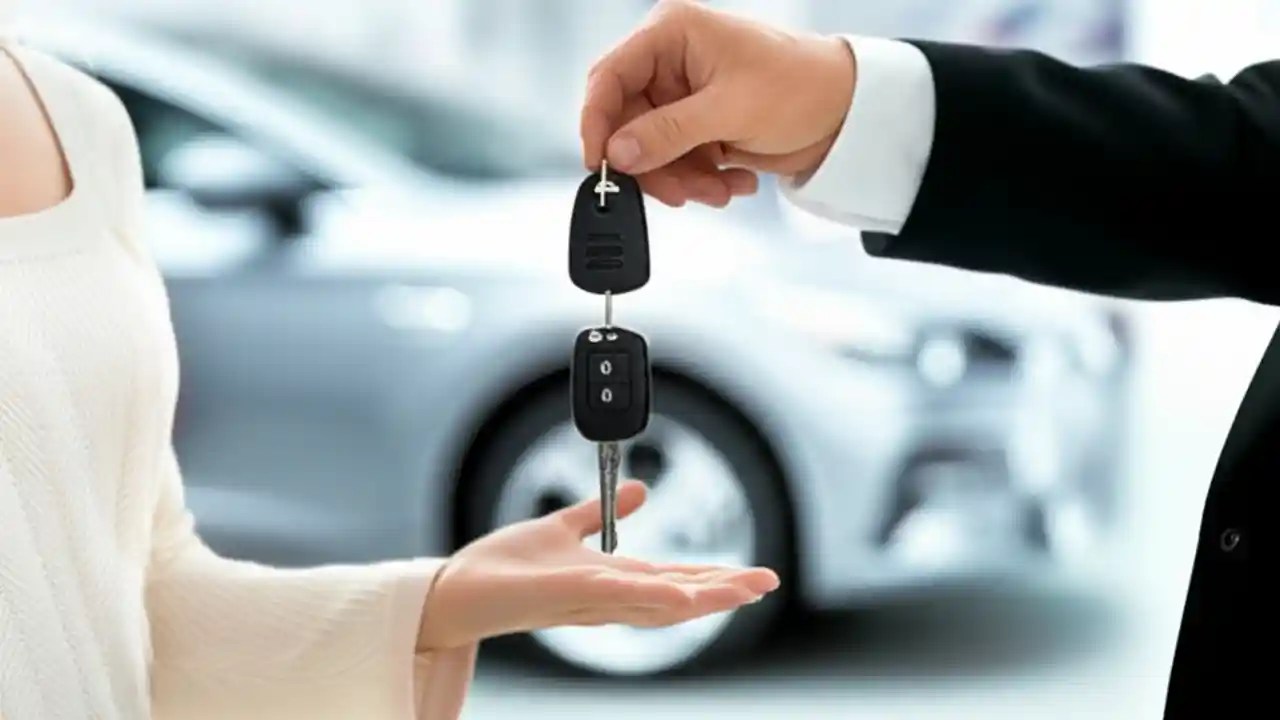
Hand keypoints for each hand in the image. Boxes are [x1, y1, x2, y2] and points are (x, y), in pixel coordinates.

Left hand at [417, 480, 779, 649]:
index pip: (674, 579)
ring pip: (660, 601)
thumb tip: (639, 491)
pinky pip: (620, 595)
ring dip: (704, 597)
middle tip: (768, 583)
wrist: (459, 588)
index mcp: (612, 580)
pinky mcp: (570, 595)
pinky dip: (656, 595)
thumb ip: (601, 513)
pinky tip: (685, 594)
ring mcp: (591, 600)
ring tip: (745, 590)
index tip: (753, 575)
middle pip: (679, 596)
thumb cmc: (504, 569)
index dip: (713, 577)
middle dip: (724, 590)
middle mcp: (608, 597)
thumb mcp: (562, 529)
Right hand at [580, 0, 855, 207]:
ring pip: (651, 150)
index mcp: (672, 33)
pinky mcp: (699, 126)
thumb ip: (668, 133)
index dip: (597, 123)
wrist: (849, 113)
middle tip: (678, 192)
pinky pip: (676, 160)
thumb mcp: (731, 110)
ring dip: (681, 179)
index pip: (609, 76)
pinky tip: (732, 181)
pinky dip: (699, 179)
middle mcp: (671, 61)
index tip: (601, 165)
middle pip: (628, 123)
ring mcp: (684, 96)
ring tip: (718, 190)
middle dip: (653, 164)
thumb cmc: (802, 85)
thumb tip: (619, 153)